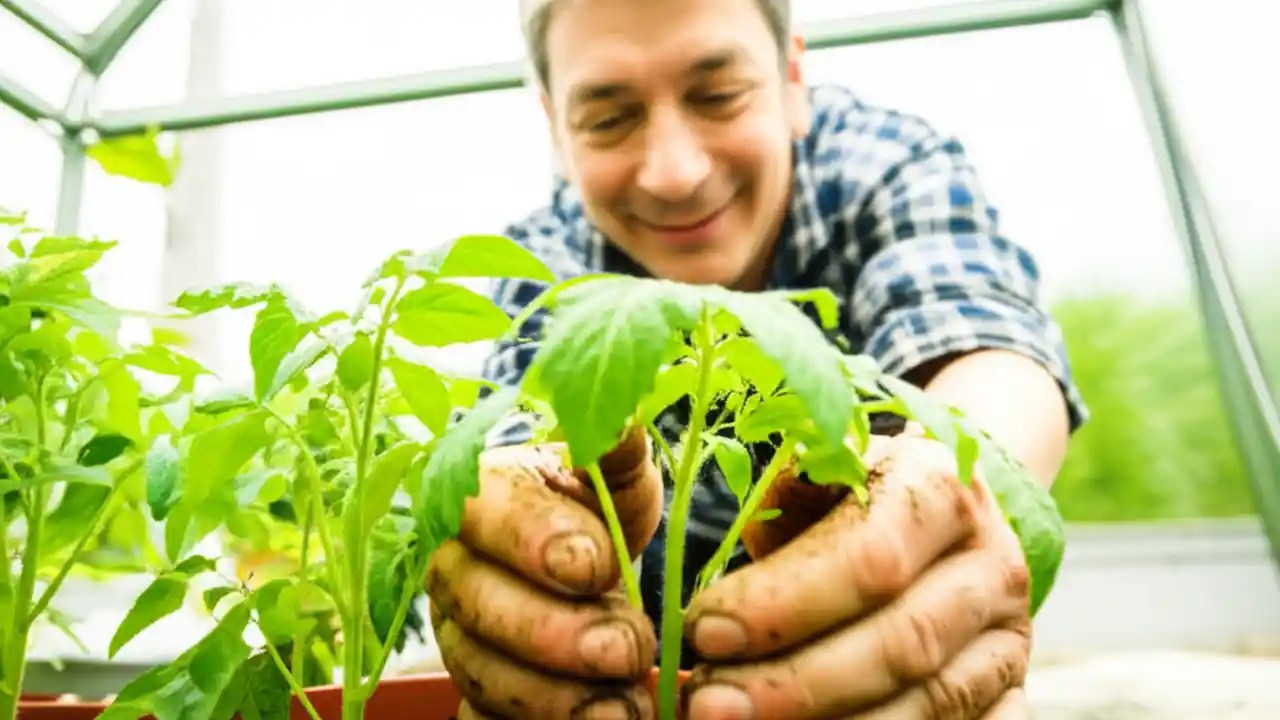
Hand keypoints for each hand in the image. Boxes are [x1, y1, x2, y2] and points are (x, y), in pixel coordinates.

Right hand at [426, 425, 663, 718]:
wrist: (588, 574)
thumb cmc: (598, 512)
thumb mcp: (617, 474)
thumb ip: (616, 446)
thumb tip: (621, 411)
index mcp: (478, 495)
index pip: (483, 512)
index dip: (533, 540)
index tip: (596, 565)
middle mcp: (452, 567)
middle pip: (476, 603)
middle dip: (554, 632)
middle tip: (627, 647)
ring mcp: (458, 635)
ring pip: (480, 671)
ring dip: (555, 698)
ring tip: (627, 707)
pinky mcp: (477, 693)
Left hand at [680, 430, 1033, 718]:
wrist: (934, 523)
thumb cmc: (848, 500)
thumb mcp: (814, 477)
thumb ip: (771, 515)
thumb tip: (703, 615)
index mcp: (942, 488)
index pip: (868, 557)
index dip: (782, 604)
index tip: (705, 633)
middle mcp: (992, 564)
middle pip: (900, 643)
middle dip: (793, 683)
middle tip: (708, 702)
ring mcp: (1010, 639)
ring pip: (929, 705)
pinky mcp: (1012, 695)